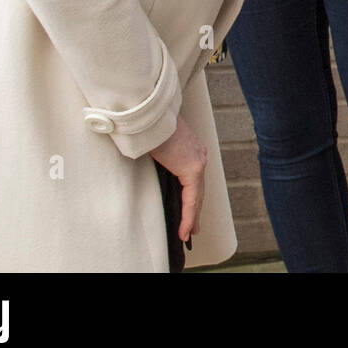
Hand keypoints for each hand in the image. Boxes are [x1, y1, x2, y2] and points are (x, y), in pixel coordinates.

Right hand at [150, 115, 206, 241]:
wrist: (151, 113)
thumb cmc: (149, 124)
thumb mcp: (156, 142)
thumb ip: (159, 154)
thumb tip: (149, 161)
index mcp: (191, 148)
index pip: (194, 178)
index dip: (192, 195)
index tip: (191, 208)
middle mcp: (198, 154)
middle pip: (198, 189)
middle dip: (196, 210)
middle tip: (194, 228)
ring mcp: (197, 161)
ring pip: (196, 196)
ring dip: (193, 217)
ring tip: (188, 234)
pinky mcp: (192, 168)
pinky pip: (191, 199)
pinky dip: (189, 215)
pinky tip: (186, 229)